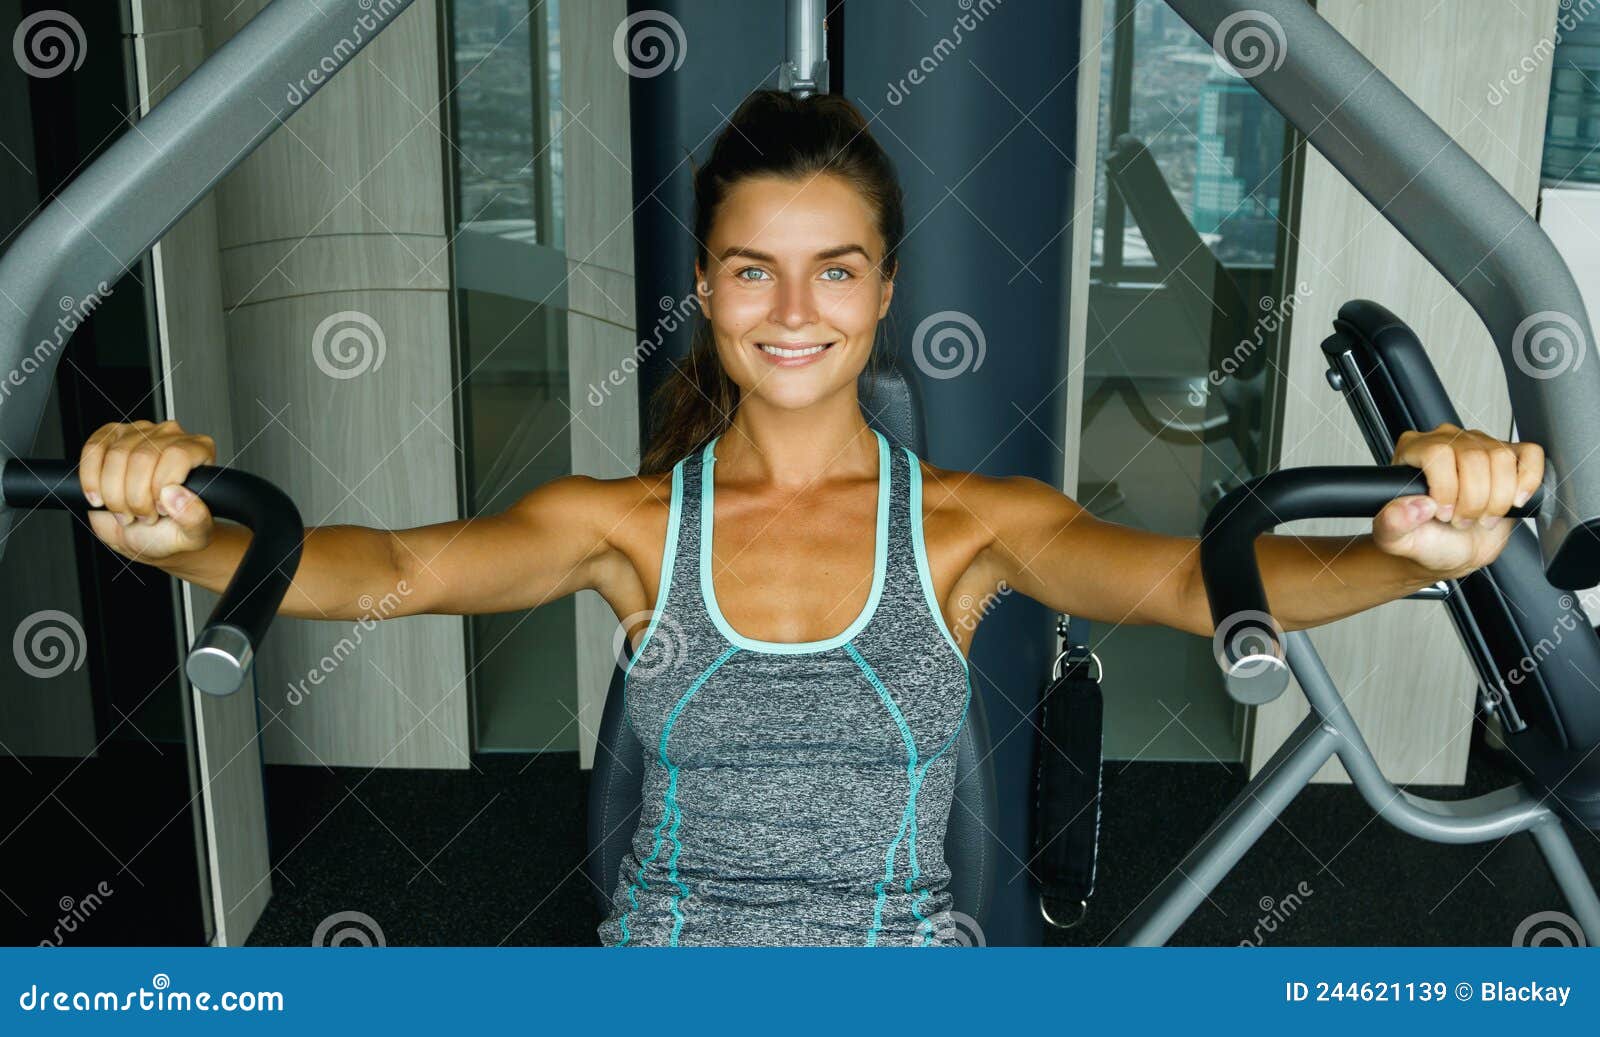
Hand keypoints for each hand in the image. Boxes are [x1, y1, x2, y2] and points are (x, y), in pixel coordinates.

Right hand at [78, 419, 215, 561]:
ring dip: (114, 493)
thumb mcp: (193, 534)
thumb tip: (176, 495)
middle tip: (142, 515)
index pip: (177, 455)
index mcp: (198, 451)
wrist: (144, 534)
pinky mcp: (110, 438)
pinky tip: (100, 498)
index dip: (162, 486)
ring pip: (116, 455)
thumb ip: (195, 519)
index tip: (160, 508)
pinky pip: (93, 449)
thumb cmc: (171, 530)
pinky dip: (91, 479)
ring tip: (125, 511)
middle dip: (136, 496)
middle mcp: (170, 436)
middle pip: (143, 457)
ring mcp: (138, 433)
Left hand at [1372, 422, 1543, 577]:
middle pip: (1474, 456)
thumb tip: (1414, 505)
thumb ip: (1392, 523)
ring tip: (1481, 516)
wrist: (1450, 550)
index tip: (1443, 513)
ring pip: (1502, 458)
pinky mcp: (1510, 459)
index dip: (1446, 487)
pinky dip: (1528, 480)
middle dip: (1473, 499)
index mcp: (1414, 450)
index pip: (1438, 453)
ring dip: (1497, 498)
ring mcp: (1480, 446)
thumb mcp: (1396, 539)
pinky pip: (1530, 455)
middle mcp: (1447, 441)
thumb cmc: (1424, 539)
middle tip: (1461, 520)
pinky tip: (1513, 502)